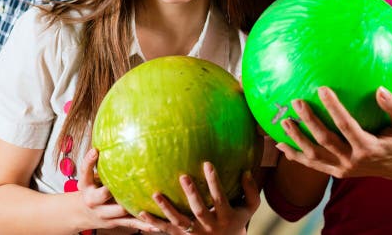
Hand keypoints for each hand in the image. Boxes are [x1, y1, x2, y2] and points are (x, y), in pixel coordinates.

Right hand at [78, 148, 157, 231]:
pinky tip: (157, 226)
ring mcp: (103, 213)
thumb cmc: (90, 187)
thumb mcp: (88, 176)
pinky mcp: (114, 222)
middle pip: (101, 196)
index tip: (95, 151)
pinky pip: (131, 224)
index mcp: (85, 185)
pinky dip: (144, 225)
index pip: (84, 172)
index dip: (88, 162)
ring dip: (132, 208)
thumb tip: (117, 134)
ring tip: (149, 206)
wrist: (80, 213)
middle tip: (118, 184)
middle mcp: (92, 200)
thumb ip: (101, 160)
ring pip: (119, 212)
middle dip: (109, 191)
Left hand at [138, 163, 259, 234]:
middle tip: (183, 176)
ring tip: (156, 194)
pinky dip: (153, 223)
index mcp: (226, 216)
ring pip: (180, 222)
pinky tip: (141, 212)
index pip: (220, 197)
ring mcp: (195, 233)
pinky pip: (166, 230)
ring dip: (167, 208)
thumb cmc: (238, 218)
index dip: (214, 181)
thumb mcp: (250, 207)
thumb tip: (246, 171)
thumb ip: (250, 190)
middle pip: (199, 210)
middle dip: (191, 194)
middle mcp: (210, 226)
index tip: (207, 163)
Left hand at [275, 86, 391, 179]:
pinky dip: (295, 156)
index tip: (321, 89)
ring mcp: (342, 168)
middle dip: (309, 122)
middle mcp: (352, 160)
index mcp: (368, 147)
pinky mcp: (335, 172)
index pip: (346, 125)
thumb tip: (380, 89)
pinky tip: (280, 144)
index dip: (333, 108)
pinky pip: (312, 165)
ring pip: (314, 156)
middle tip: (297, 102)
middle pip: (325, 141)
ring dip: (297, 139)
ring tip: (284, 121)